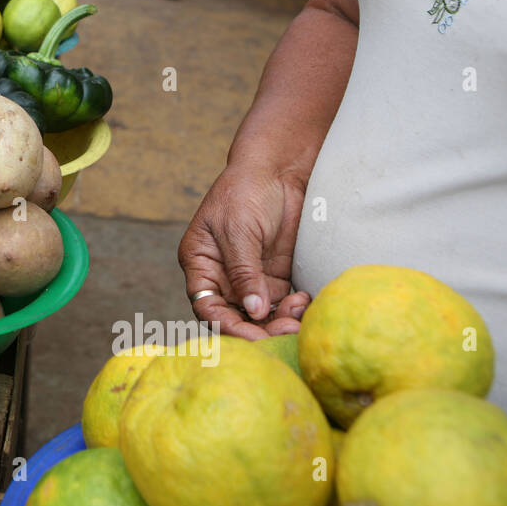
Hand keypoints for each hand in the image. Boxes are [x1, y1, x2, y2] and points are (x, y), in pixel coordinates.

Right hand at [178, 163, 311, 338]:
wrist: (279, 169)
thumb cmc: (246, 190)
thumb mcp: (239, 230)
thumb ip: (244, 272)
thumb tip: (254, 311)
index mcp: (201, 264)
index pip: (206, 306)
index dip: (225, 325)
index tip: (251, 337)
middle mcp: (222, 276)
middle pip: (235, 316)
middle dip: (258, 329)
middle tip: (285, 333)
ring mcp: (250, 277)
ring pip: (260, 315)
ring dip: (279, 322)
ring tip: (299, 318)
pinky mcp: (276, 276)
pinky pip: (282, 304)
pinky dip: (293, 310)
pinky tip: (306, 303)